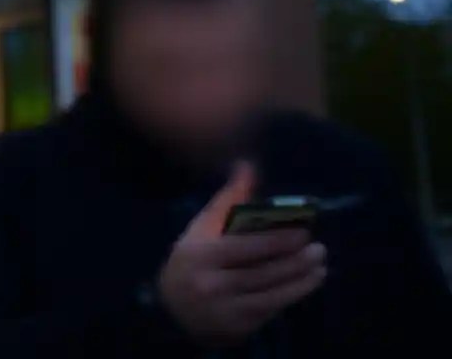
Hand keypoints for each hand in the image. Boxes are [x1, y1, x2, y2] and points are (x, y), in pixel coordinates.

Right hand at [157, 162, 326, 346]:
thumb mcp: (202, 228)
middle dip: (295, 261)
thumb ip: (228, 200)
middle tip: (319, 249)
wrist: (172, 309)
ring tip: (320, 267)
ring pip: (271, 294)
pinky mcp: (236, 327)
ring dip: (300, 281)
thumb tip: (248, 166)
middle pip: (262, 272)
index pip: (246, 247)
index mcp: (201, 254)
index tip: (304, 232)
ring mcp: (224, 309)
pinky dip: (291, 297)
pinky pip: (270, 310)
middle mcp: (211, 283)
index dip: (277, 241)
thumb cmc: (192, 260)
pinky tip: (306, 285)